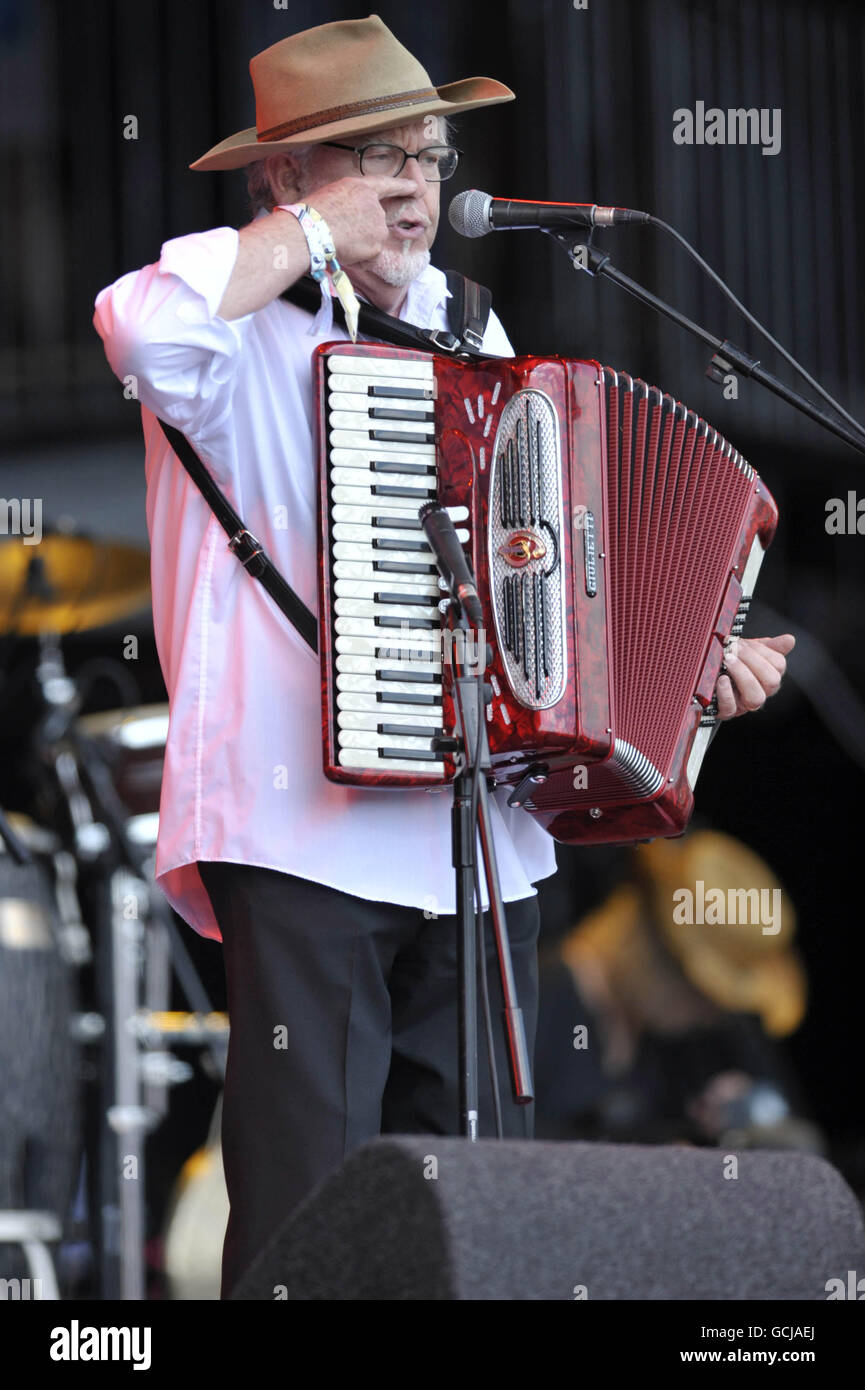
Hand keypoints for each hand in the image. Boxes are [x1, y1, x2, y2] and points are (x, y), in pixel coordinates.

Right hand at [299, 175, 417, 264]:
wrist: (312, 231)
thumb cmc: (312, 214)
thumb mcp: (331, 195)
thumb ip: (350, 202)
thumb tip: (352, 216)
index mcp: (361, 187)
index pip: (386, 185)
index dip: (402, 186)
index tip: (415, 187)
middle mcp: (374, 205)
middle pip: (375, 222)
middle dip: (361, 231)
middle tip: (340, 233)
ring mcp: (377, 226)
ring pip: (372, 241)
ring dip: (359, 246)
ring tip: (339, 242)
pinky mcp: (376, 245)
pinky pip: (370, 257)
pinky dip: (360, 260)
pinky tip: (345, 253)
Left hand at [715, 633, 794, 719]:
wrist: (706, 676)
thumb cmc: (730, 664)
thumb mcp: (748, 651)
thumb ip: (768, 646)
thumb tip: (790, 640)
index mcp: (767, 676)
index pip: (778, 665)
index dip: (762, 652)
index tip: (742, 643)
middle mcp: (759, 692)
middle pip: (772, 682)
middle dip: (753, 661)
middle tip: (734, 649)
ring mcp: (743, 704)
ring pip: (756, 698)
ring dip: (743, 676)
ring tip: (728, 661)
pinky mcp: (725, 712)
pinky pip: (730, 708)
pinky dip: (726, 693)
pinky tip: (721, 679)